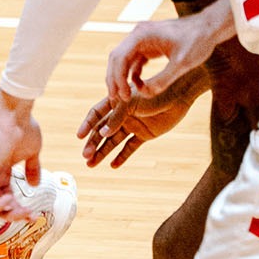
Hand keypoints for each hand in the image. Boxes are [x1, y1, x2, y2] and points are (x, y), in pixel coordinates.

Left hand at [0, 89, 42, 218]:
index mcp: (2, 174)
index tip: (36, 215)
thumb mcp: (32, 154)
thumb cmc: (24, 130)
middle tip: (31, 216)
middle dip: (15, 216)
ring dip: (8, 214)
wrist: (16, 118)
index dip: (20, 211)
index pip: (7, 200)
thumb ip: (32, 169)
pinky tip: (11, 200)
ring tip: (23, 209)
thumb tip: (34, 185)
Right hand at [76, 87, 195, 167]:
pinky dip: (122, 156)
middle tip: (85, 156)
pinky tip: (113, 166)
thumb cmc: (153, 93)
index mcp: (116, 101)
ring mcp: (133, 125)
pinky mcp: (145, 134)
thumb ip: (117, 118)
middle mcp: (122, 114)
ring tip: (91, 165)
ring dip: (103, 152)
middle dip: (93, 143)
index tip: (79, 137)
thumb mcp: (131, 104)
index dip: (87, 125)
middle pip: (103, 131)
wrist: (179, 94)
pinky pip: (131, 147)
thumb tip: (102, 134)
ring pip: (114, 141)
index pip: (96, 115)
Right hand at [106, 4, 230, 103]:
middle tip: (116, 99)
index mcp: (142, 35)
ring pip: (123, 60)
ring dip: (121, 77)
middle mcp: (138, 35)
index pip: (119, 58)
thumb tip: (144, 94)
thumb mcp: (182, 63)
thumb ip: (163, 79)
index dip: (118, 79)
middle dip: (114, 79)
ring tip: (124, 96)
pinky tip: (138, 86)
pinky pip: (134, 60)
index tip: (123, 96)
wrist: (209, 28)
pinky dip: (133, 74)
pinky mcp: (148, 45)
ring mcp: (142, 40)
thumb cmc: (197, 41)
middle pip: (116, 58)